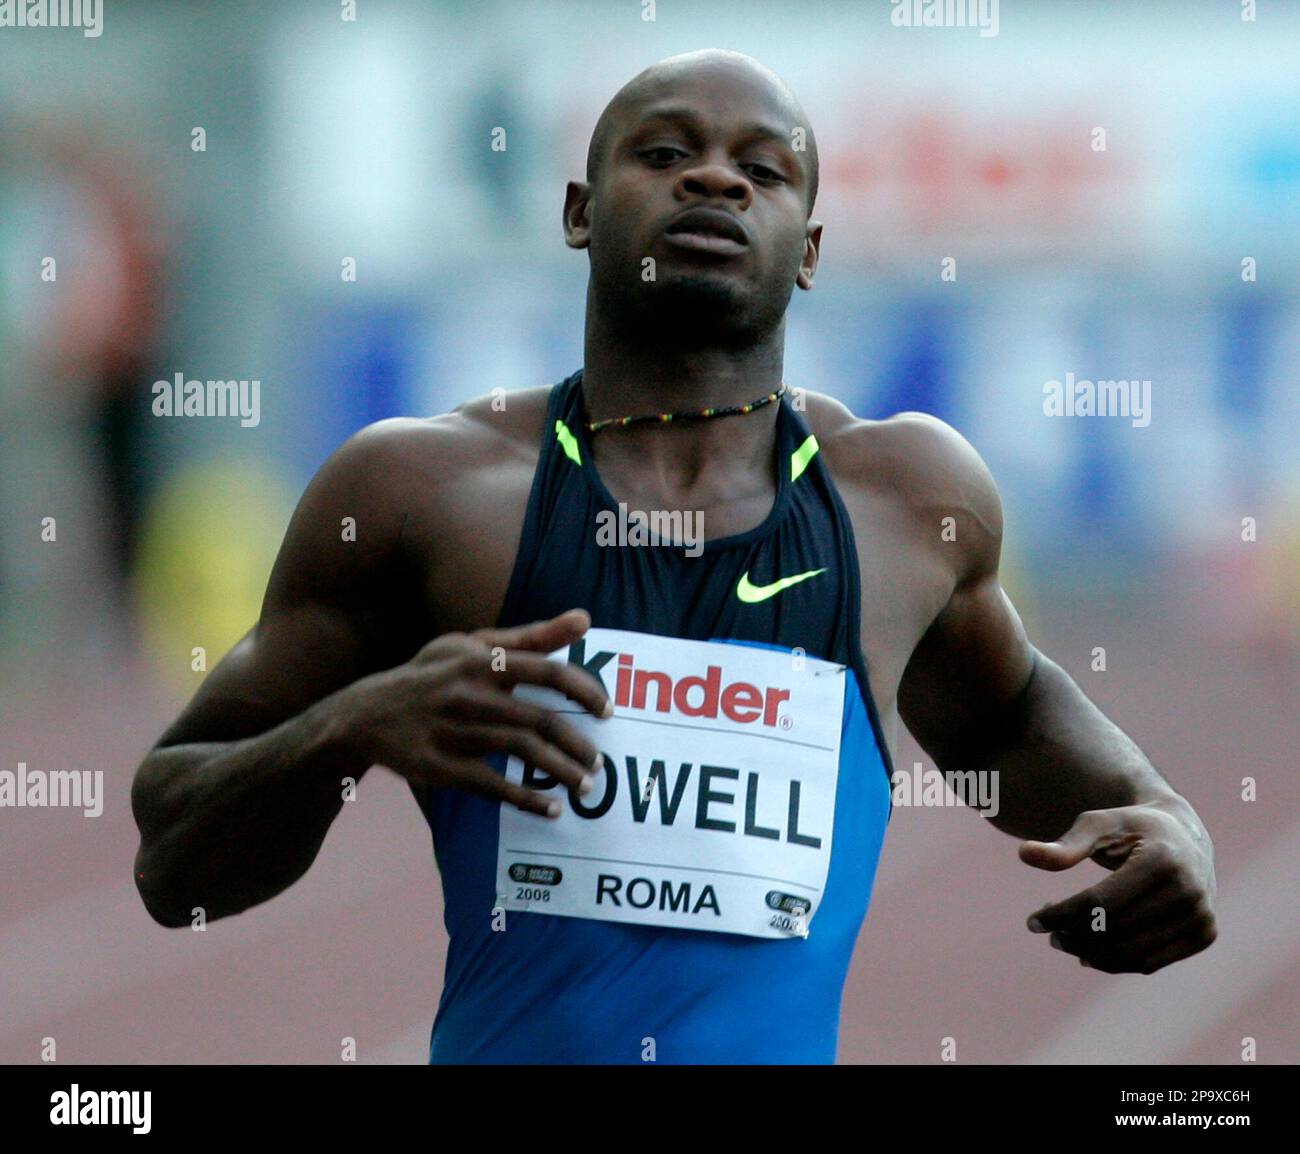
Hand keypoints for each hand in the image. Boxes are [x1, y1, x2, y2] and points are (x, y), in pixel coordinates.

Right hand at [342, 608, 610, 816]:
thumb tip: (585, 619)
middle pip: (540, 720)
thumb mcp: (473, 645)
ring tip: (584, 787)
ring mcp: (454, 732)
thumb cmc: (433, 674)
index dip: (583, 692)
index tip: (607, 711)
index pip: (547, 671)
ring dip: (561, 773)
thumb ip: (532, 637)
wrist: (365, 714)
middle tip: (598, 763)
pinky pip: (494, 787)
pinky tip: (550, 810)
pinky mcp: (441, 767)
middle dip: (578, 745)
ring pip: (523, 754)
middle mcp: (470, 693)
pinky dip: (527, 800)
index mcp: (482, 660)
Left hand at [1019, 801, 1216, 973]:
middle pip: (1115, 930)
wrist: (1183, 835)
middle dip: (1072, 935)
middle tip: (1048, 932)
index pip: (1101, 902)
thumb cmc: (1131, 828)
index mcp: (1163, 859)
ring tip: (1062, 941)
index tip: (1033, 922)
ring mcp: (1201, 916)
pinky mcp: (1205, 935)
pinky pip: (1150, 962)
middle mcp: (1189, 890)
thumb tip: (1023, 853)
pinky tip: (1088, 953)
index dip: (1061, 915)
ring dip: (1089, 953)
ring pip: (1131, 953)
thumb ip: (1064, 845)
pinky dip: (1114, 962)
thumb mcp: (1098, 824)